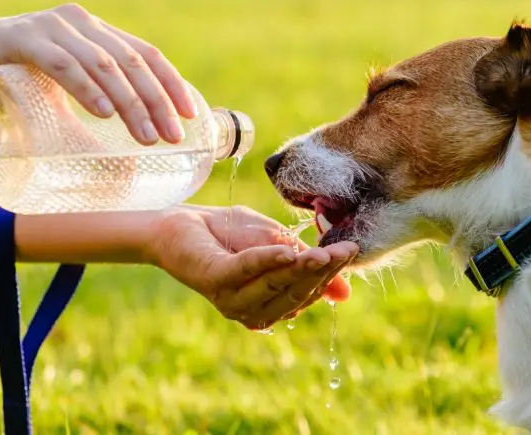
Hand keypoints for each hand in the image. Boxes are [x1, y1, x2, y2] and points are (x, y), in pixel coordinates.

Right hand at [0, 3, 196, 144]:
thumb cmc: (12, 79)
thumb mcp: (64, 91)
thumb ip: (96, 102)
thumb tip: (134, 150)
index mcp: (96, 31)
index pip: (146, 54)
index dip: (172, 84)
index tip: (190, 116)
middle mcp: (80, 23)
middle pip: (133, 61)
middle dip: (158, 102)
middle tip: (172, 137)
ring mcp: (52, 27)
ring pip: (105, 65)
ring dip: (130, 103)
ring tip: (146, 136)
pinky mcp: (23, 39)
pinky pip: (64, 65)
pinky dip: (87, 90)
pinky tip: (105, 114)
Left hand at [149, 205, 356, 329]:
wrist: (180, 221)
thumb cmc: (228, 232)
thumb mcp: (276, 244)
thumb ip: (305, 264)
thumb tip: (345, 294)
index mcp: (267, 304)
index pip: (306, 293)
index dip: (329, 274)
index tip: (351, 251)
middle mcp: (249, 309)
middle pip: (294, 293)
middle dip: (321, 272)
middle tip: (344, 250)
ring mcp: (230, 297)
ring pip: (274, 285)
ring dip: (300, 269)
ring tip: (323, 253)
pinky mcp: (213, 278)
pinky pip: (245, 270)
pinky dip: (267, 260)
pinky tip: (287, 251)